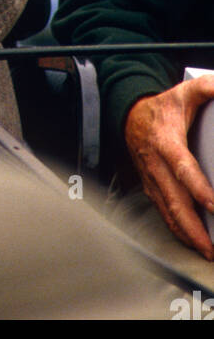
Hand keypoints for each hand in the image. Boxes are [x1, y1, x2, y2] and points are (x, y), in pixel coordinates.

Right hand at [124, 75, 213, 258]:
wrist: (131, 115)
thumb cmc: (164, 107)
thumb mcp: (186, 91)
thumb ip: (207, 88)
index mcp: (166, 142)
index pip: (182, 168)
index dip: (198, 188)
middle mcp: (156, 164)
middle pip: (174, 200)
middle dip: (193, 227)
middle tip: (211, 246)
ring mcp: (152, 179)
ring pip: (168, 211)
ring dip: (186, 234)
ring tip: (206, 250)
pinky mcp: (151, 187)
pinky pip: (163, 212)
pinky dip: (177, 230)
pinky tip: (190, 240)